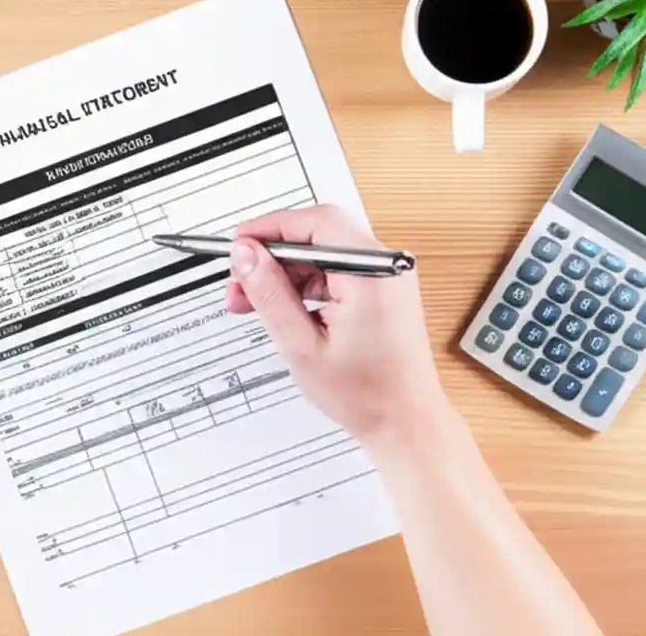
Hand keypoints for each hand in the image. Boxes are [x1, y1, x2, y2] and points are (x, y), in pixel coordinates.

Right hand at [225, 206, 442, 443]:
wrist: (405, 423)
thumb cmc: (367, 395)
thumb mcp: (301, 345)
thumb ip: (269, 294)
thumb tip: (246, 256)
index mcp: (372, 274)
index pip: (316, 223)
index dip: (271, 228)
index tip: (241, 243)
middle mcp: (386, 267)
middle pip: (318, 235)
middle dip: (273, 256)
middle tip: (240, 280)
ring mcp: (387, 278)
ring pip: (323, 255)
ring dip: (286, 273)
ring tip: (253, 302)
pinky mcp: (382, 291)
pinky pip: (336, 273)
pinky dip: (306, 286)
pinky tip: (281, 307)